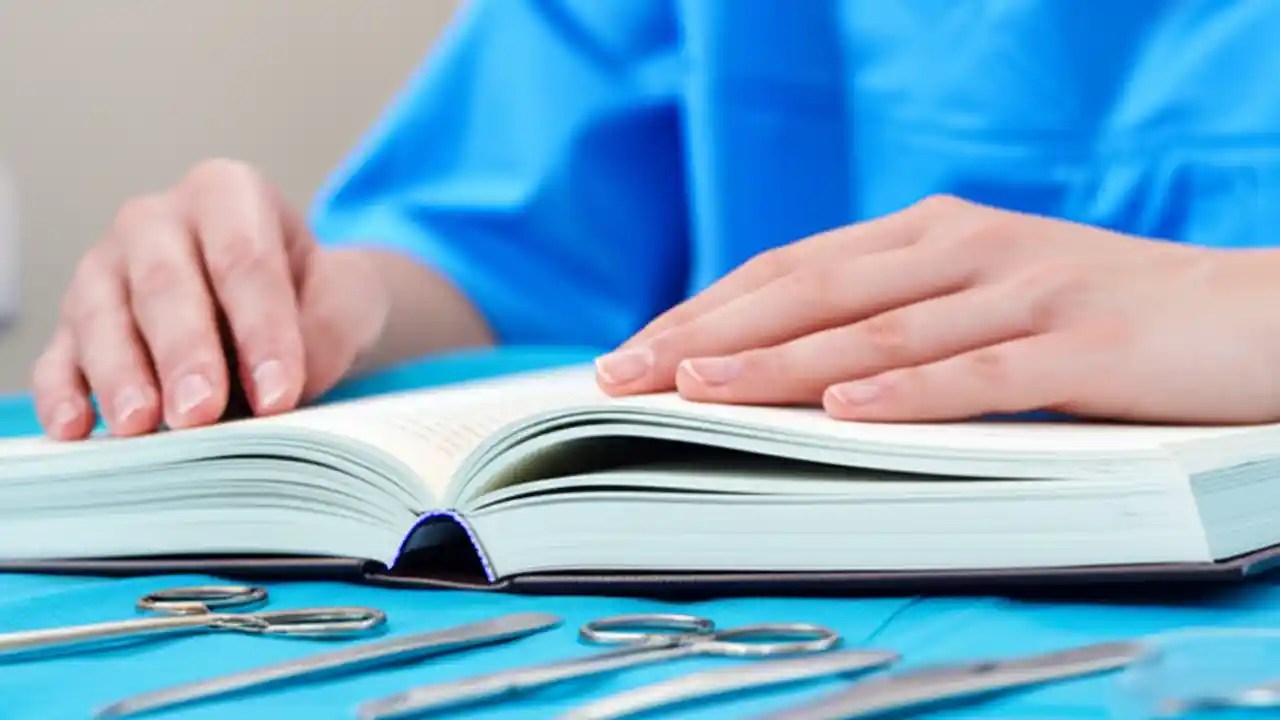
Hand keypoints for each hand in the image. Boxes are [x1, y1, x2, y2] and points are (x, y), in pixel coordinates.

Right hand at [33, 159, 389, 439]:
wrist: (290, 307)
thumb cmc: (314, 296)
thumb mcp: (347, 297)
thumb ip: (331, 328)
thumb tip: (292, 380)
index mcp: (227, 193)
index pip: (243, 259)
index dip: (261, 328)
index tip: (279, 394)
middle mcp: (156, 222)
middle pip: (165, 285)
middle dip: (183, 353)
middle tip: (201, 412)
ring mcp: (106, 270)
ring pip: (101, 317)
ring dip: (120, 376)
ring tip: (141, 427)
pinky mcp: (75, 325)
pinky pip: (59, 356)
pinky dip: (62, 393)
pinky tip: (74, 429)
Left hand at [595, 195, 1279, 423]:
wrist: (1246, 315)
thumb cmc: (1097, 319)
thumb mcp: (979, 300)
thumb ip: (895, 319)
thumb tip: (787, 370)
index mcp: (930, 235)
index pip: (791, 269)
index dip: (707, 308)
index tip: (637, 351)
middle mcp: (961, 248)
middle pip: (811, 291)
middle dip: (712, 335)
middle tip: (629, 374)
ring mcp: (1021, 290)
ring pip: (877, 331)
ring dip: (782, 362)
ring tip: (702, 390)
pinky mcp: (1080, 344)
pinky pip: (980, 371)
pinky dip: (910, 391)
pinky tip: (847, 412)